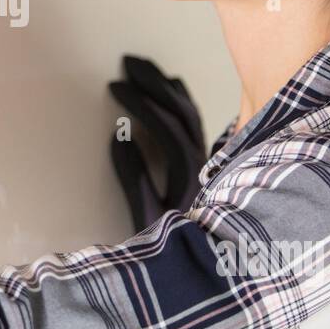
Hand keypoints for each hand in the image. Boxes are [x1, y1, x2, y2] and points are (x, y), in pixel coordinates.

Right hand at [108, 56, 207, 232]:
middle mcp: (203, 162)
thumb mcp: (147, 219)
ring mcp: (205, 161)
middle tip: (128, 61)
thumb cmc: (178, 249)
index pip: (165, 125)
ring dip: (166, 86)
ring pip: (190, 111)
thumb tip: (120, 138)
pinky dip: (181, 98)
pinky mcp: (204, 164)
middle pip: (181, 109)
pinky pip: (196, 120)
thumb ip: (133, 179)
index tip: (114, 86)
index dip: (139, 102)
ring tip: (143, 68)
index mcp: (188, 174)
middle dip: (153, 81)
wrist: (214, 267)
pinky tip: (171, 88)